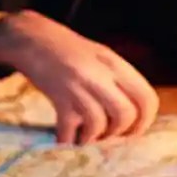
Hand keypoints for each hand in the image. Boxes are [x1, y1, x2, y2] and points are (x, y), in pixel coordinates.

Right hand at [0, 11, 158, 144]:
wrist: (29, 36)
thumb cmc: (66, 49)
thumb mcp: (99, 57)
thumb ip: (117, 80)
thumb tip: (134, 113)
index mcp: (116, 64)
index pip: (147, 98)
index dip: (145, 121)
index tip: (133, 131)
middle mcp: (101, 74)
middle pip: (126, 114)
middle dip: (119, 133)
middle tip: (107, 137)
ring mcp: (79, 85)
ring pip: (100, 124)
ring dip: (94, 138)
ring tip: (86, 137)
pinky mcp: (58, 96)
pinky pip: (70, 129)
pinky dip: (69, 140)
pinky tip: (65, 139)